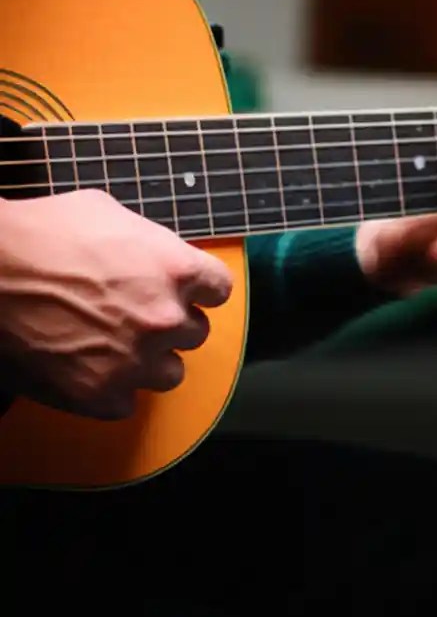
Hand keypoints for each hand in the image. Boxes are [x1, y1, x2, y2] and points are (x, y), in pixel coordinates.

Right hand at [0, 190, 231, 419]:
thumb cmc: (37, 233)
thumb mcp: (107, 214)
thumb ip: (148, 243)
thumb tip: (158, 258)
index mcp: (177, 270)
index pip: (219, 289)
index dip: (197, 290)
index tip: (181, 291)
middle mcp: (166, 319)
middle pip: (195, 333)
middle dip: (168, 324)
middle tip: (132, 315)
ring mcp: (136, 361)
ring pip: (169, 373)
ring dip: (148, 361)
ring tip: (111, 345)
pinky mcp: (101, 395)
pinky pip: (126, 402)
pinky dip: (109, 389)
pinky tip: (83, 366)